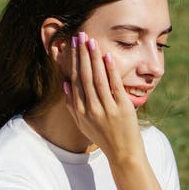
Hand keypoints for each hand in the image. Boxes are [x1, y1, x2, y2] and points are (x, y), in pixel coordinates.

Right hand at [64, 31, 143, 163]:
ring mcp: (107, 108)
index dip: (73, 62)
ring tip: (91, 41)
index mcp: (80, 111)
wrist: (123, 153)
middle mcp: (91, 109)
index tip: (72, 46)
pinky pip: (114, 85)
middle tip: (80, 36)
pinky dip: (110, 70)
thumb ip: (72, 105)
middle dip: (81, 54)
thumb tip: (65, 84)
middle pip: (84, 76)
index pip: (75, 80)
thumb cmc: (103, 137)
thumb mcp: (83, 124)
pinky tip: (106, 56)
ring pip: (98, 78)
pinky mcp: (122, 108)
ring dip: (94, 58)